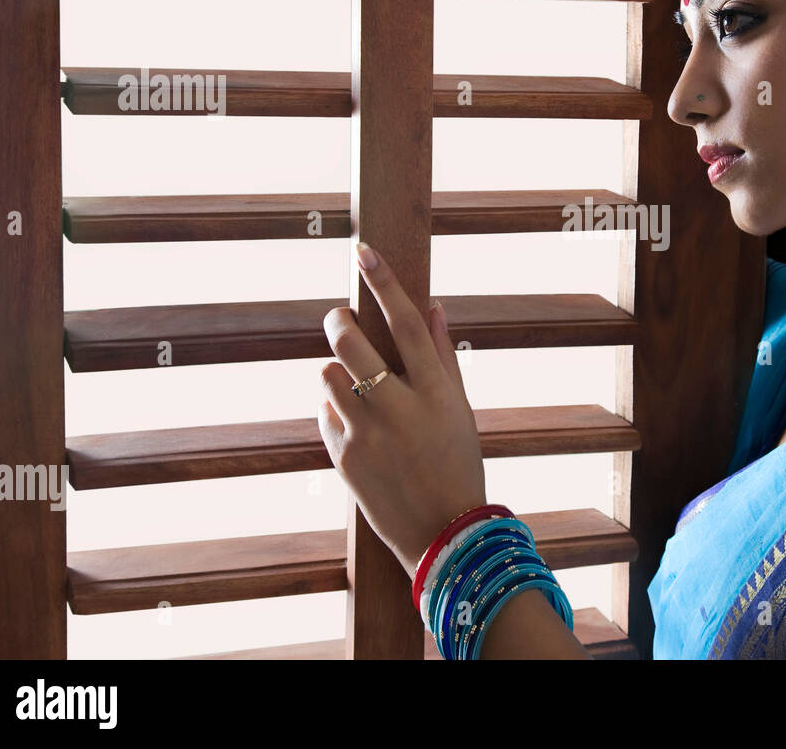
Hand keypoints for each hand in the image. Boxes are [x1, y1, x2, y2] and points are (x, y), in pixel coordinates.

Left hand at [316, 241, 487, 579]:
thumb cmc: (458, 464)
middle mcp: (400, 409)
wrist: (443, 532)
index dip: (383, 283)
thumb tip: (432, 306)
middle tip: (339, 319)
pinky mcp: (343, 458)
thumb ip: (442, 356)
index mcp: (437, 392)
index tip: (363, 252)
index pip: (405, 323)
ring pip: (328, 376)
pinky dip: (337, 412)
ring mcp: (368, 434)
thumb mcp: (459, 409)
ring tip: (356, 389)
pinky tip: (360, 430)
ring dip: (337, 374)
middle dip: (338, 323)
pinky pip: (325, 414)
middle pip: (351, 345)